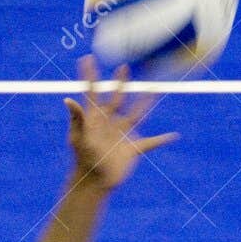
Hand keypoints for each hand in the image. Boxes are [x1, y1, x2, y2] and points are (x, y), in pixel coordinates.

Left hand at [64, 56, 178, 189]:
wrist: (93, 183)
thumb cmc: (83, 160)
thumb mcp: (79, 137)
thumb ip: (76, 118)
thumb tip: (68, 99)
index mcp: (95, 118)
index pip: (92, 92)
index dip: (89, 76)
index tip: (86, 58)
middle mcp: (109, 123)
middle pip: (116, 97)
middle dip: (120, 82)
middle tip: (124, 66)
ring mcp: (122, 135)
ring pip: (137, 113)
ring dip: (146, 101)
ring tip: (155, 88)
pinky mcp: (132, 149)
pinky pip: (150, 142)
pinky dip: (162, 140)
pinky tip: (172, 136)